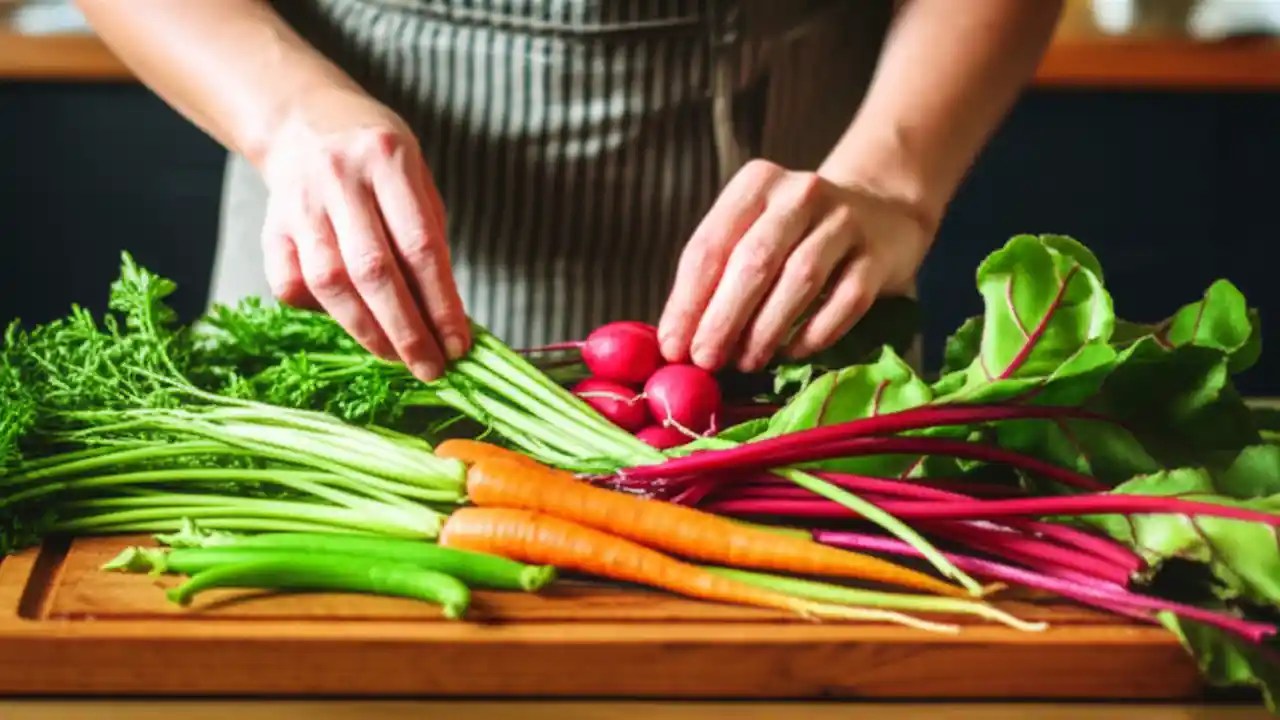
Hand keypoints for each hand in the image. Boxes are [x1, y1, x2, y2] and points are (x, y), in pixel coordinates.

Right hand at [257, 87, 468, 380]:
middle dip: (406, 329)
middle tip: (431, 368)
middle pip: (373, 271)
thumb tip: (446, 314)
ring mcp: (300, 204)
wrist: (304, 121)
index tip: (459, 345)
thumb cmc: (376, 159)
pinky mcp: (272, 228)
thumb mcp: (416, 177)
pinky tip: (351, 323)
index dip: (441, 303)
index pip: (420, 247)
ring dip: (367, 331)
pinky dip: (320, 313)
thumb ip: (429, 236)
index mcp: (388, 160)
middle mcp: (340, 179)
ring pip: (330, 283)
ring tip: (398, 358)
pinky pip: (291, 285)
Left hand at [658, 159, 933, 372]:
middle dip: (723, 318)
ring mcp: (845, 222)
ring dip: (765, 330)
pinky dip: (814, 333)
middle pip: (753, 261)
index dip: (687, 301)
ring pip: (798, 280)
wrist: (882, 211)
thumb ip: (716, 276)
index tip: (672, 346)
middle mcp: (801, 194)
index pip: (710, 245)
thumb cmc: (798, 232)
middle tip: (706, 360)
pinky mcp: (878, 255)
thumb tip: (679, 340)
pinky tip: (791, 353)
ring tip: (745, 362)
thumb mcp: (753, 232)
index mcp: (756, 184)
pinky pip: (844, 302)